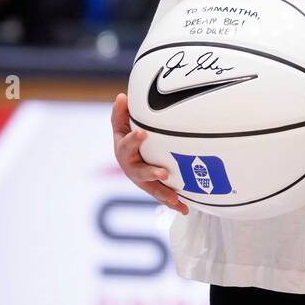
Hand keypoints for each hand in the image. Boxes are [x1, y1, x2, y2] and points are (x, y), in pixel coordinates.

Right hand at [110, 93, 188, 213]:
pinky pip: (162, 196)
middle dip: (150, 172)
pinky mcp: (152, 187)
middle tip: (162, 172)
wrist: (129, 157)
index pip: (126, 144)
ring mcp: (141, 179)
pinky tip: (184, 208)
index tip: (143, 134)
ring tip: (174, 197)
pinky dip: (172, 203)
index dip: (133, 140)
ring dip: (162, 192)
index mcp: (123, 150)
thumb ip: (121, 113)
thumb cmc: (128, 138)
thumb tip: (121, 96)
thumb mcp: (122, 125)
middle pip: (138, 172)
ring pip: (151, 188)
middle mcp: (131, 167)